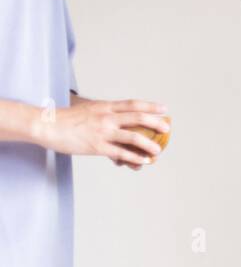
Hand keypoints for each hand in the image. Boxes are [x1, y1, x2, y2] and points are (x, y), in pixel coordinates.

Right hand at [35, 96, 168, 167]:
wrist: (47, 126)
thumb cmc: (66, 119)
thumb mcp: (88, 109)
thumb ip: (104, 113)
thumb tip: (118, 120)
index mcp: (105, 106)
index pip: (132, 104)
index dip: (150, 106)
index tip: (164, 109)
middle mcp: (106, 117)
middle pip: (138, 118)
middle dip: (155, 123)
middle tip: (167, 129)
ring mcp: (103, 132)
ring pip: (133, 137)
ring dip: (149, 145)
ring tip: (157, 151)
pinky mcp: (97, 147)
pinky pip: (121, 153)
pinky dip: (134, 158)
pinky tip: (143, 162)